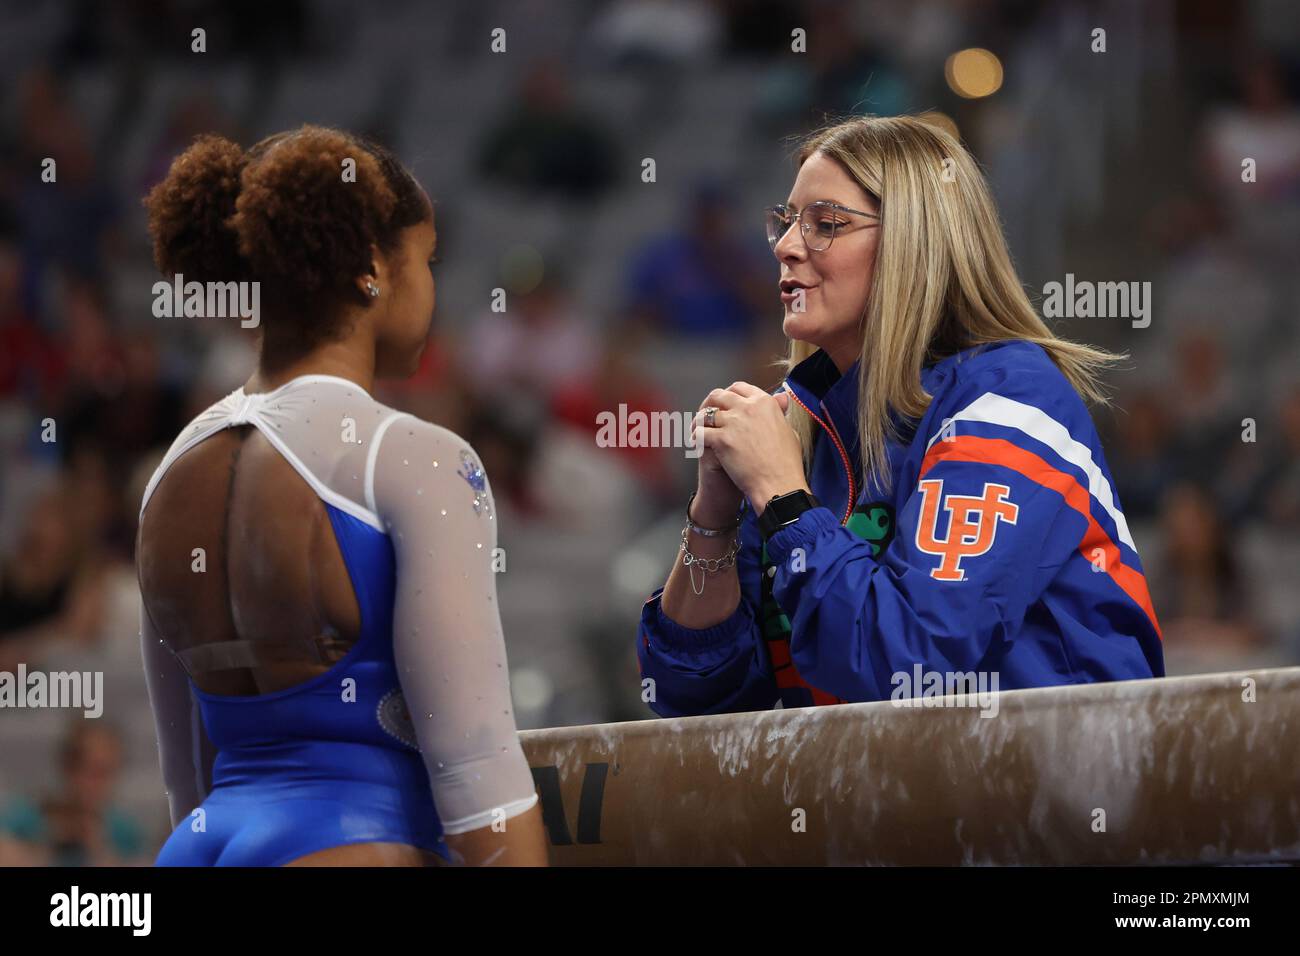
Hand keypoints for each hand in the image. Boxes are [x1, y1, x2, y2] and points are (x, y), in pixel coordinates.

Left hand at [693, 382, 808, 511]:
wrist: (778, 483)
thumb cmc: (786, 462)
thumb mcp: (788, 429)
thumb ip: (779, 411)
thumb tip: (781, 399)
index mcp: (764, 402)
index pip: (739, 388)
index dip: (729, 394)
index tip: (724, 402)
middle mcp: (748, 407)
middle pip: (719, 396)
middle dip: (710, 404)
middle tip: (706, 414)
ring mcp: (734, 422)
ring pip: (706, 414)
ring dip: (699, 421)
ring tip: (696, 429)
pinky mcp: (722, 439)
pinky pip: (700, 432)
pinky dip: (695, 437)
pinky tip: (695, 442)